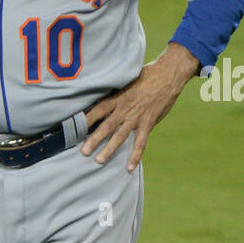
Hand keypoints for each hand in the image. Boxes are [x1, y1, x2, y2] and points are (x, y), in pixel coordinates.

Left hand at [81, 42, 199, 170]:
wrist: (169, 75)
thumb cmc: (147, 76)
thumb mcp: (127, 81)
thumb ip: (117, 94)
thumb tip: (103, 102)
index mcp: (118, 97)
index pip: (98, 109)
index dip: (87, 118)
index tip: (74, 127)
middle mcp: (125, 109)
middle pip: (106, 126)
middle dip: (94, 139)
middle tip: (83, 152)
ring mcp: (137, 117)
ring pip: (120, 136)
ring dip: (109, 149)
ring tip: (99, 161)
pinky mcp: (148, 123)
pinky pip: (141, 142)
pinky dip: (135, 155)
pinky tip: (130, 167)